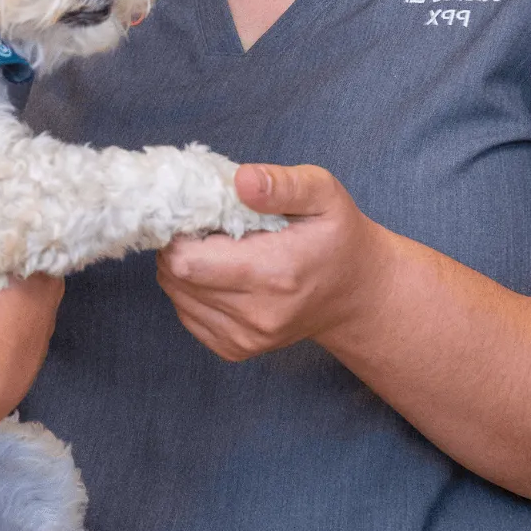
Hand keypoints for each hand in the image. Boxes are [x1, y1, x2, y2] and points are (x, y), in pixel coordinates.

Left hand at [157, 163, 390, 361]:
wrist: (354, 293)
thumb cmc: (335, 237)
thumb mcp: (322, 194)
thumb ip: (282, 184)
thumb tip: (241, 180)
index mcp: (275, 271)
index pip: (187, 260)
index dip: (179, 231)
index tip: (195, 213)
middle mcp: (258, 313)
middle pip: (176, 278)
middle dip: (176, 247)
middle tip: (203, 228)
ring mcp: (247, 337)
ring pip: (177, 297)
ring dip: (182, 270)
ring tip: (214, 250)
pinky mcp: (236, 349)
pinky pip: (188, 316)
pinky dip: (191, 293)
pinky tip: (217, 275)